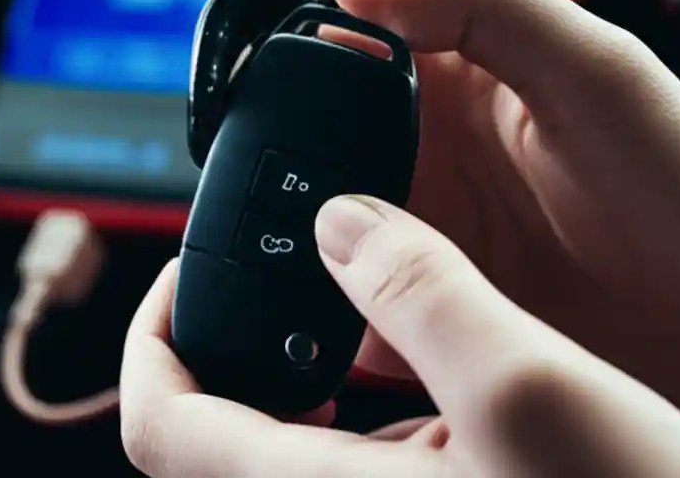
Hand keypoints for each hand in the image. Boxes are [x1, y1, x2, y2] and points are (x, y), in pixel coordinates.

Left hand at [119, 215, 679, 477]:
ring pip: (295, 440)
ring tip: (357, 296)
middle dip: (235, 338)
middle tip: (281, 269)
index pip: (156, 420)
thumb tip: (343, 224)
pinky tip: (435, 371)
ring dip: (309, 364)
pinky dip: (373, 404)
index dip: (151, 333)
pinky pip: (362, 461)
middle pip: (214, 430)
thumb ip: (422, 291)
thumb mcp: (528, 386)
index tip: (189, 266)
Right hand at [327, 0, 679, 433]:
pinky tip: (339, 323)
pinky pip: (350, 310)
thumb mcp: (593, 66)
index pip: (346, 49)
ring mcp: (430, 237)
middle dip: (286, 169)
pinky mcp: (433, 310)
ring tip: (321, 264)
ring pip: (319, 231)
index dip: (301, 65)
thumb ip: (480, 3)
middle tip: (295, 196)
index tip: (273, 95)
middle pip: (312, 147)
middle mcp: (432, 154)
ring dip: (300, 247)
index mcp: (459, 78)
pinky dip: (327, 317)